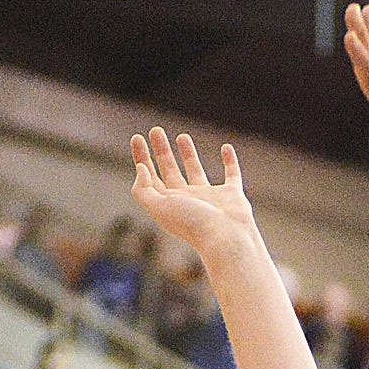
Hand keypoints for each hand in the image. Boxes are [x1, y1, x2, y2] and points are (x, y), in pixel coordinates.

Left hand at [131, 130, 255, 267]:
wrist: (226, 238)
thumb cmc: (193, 224)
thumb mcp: (160, 207)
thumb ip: (144, 189)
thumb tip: (141, 168)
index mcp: (170, 204)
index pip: (151, 179)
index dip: (142, 158)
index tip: (137, 138)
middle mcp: (188, 201)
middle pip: (170, 171)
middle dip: (161, 151)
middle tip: (156, 130)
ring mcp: (211, 198)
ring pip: (196, 171)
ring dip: (188, 153)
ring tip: (182, 136)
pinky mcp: (232, 195)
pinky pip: (232, 175)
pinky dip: (230, 162)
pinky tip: (226, 148)